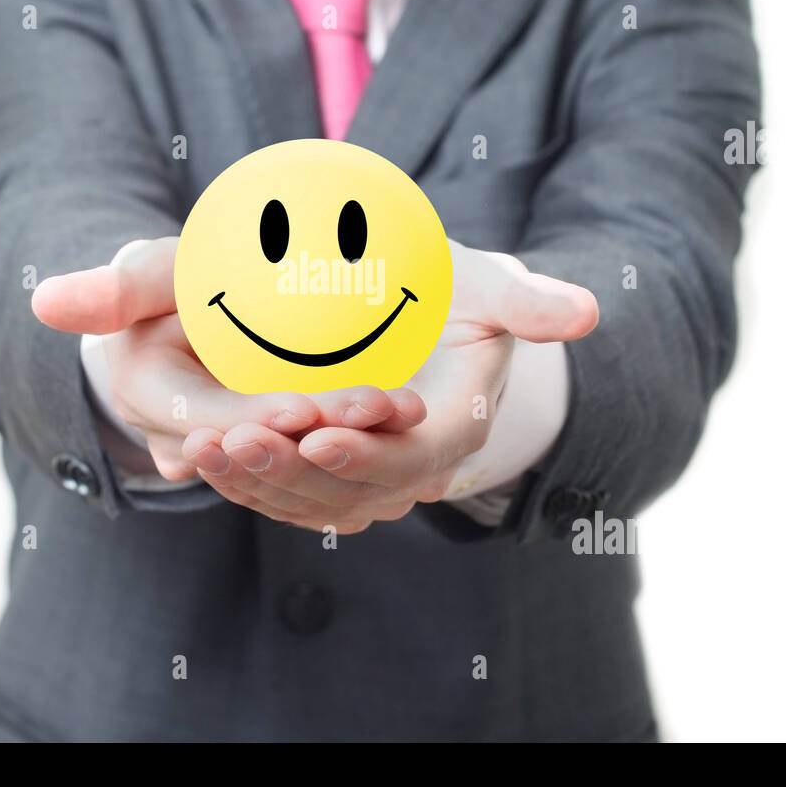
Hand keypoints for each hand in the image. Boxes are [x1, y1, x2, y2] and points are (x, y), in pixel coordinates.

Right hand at [31, 237, 421, 482]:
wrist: (201, 310)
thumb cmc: (172, 284)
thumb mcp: (149, 272)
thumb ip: (114, 286)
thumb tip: (44, 302)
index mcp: (150, 399)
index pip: (204, 424)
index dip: (251, 421)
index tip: (300, 407)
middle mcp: (191, 442)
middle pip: (262, 456)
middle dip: (317, 437)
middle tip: (376, 405)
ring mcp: (238, 456)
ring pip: (298, 476)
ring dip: (351, 452)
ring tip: (400, 409)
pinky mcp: (277, 457)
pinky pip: (323, 472)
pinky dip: (363, 452)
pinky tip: (406, 423)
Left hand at [186, 241, 596, 532]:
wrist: (421, 314)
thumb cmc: (454, 291)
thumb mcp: (489, 285)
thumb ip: (528, 302)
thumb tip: (587, 313)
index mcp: (455, 428)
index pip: (415, 457)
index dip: (371, 451)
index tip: (318, 430)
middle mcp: (411, 468)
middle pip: (353, 490)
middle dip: (294, 469)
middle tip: (237, 438)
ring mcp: (364, 478)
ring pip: (310, 501)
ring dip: (257, 481)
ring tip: (204, 449)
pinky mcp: (323, 475)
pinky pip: (283, 493)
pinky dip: (243, 480)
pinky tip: (197, 455)